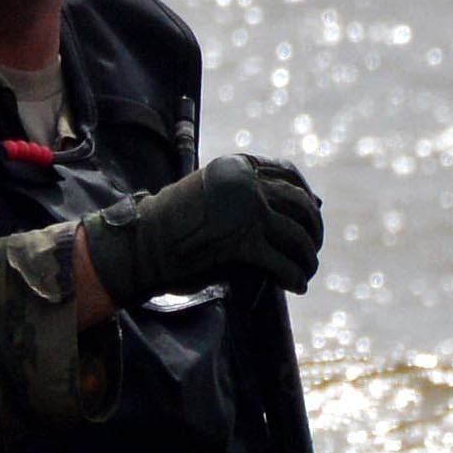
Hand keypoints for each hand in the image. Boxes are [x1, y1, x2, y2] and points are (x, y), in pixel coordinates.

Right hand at [83, 153, 325, 305]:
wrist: (140, 242)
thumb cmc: (169, 225)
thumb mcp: (207, 195)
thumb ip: (238, 196)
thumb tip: (282, 216)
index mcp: (237, 167)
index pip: (289, 174)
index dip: (306, 197)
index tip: (312, 214)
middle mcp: (246, 184)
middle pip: (300, 205)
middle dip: (312, 230)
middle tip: (311, 249)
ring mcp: (246, 212)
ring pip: (296, 236)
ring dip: (307, 258)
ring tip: (306, 271)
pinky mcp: (241, 243)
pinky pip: (282, 263)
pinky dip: (294, 276)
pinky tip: (296, 285)